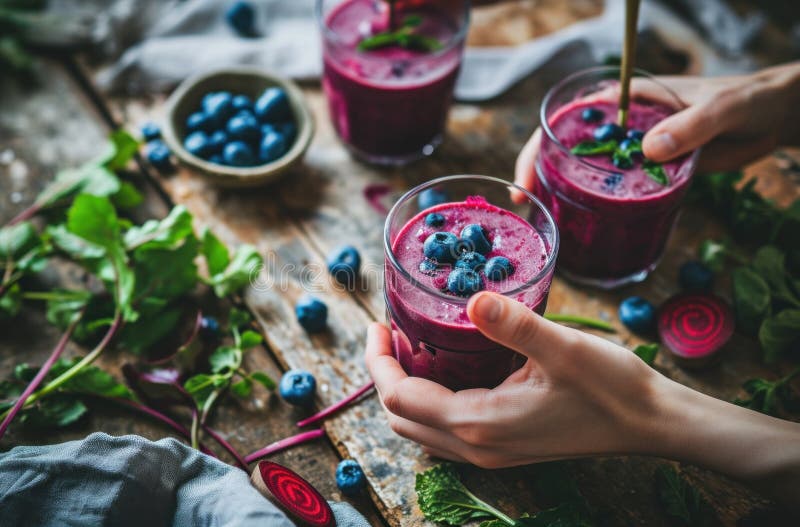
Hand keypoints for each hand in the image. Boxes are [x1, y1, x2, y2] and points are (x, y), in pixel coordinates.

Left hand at [365, 291, 660, 467]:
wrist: (650, 424)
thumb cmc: (612, 388)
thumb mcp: (564, 348)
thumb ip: (514, 324)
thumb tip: (472, 299)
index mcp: (479, 422)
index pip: (399, 398)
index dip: (378, 360)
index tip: (379, 323)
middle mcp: (476, 446)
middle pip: (401, 418)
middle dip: (384, 375)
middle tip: (390, 332)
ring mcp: (490, 453)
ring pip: (421, 430)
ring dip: (405, 391)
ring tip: (411, 346)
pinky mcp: (503, 448)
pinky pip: (445, 432)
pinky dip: (429, 403)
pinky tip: (447, 369)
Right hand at [513, 62, 799, 198]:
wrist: (773, 117)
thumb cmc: (747, 100)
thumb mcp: (720, 108)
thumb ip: (690, 125)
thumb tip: (650, 149)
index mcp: (624, 100)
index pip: (566, 120)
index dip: (538, 148)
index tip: (525, 179)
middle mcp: (619, 125)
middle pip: (565, 150)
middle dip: (538, 175)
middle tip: (525, 207)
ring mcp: (631, 151)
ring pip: (586, 172)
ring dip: (561, 194)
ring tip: (542, 220)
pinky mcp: (649, 173)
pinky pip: (615, 189)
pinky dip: (596, 206)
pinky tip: (583, 225)